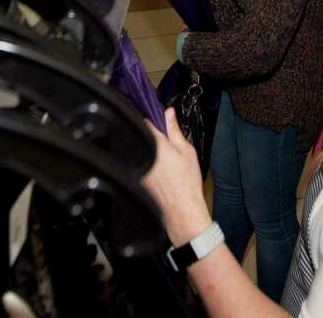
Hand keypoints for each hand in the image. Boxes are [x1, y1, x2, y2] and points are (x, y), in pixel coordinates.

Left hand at [142, 108, 212, 245]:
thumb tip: (168, 113)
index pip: (145, 121)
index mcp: (154, 144)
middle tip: (164, 136)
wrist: (181, 209)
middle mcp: (141, 153)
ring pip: (138, 148)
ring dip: (147, 146)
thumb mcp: (186, 150)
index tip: (155, 114)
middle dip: (150, 132)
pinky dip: (146, 160)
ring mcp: (136, 166)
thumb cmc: (186, 182)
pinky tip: (160, 169)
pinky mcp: (136, 177)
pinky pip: (138, 161)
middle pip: (140, 135)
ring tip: (164, 156)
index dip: (150, 115)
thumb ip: (174, 130)